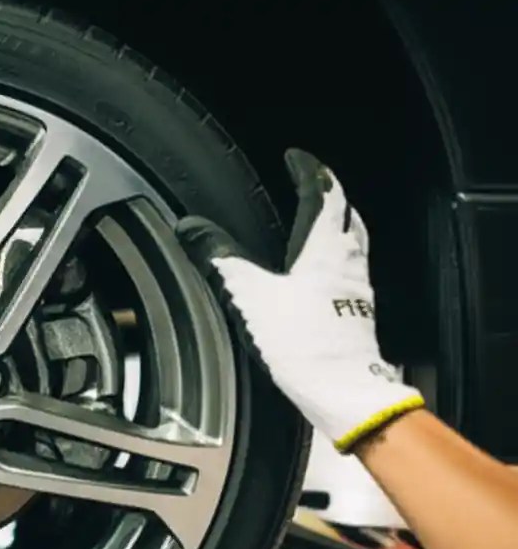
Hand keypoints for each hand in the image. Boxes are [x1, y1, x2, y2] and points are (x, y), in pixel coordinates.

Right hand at [176, 149, 423, 451]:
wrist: (343, 391)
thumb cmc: (304, 343)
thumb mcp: (249, 296)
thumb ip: (219, 259)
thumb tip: (190, 228)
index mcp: (325, 246)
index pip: (322, 191)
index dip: (307, 170)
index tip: (294, 158)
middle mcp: (348, 260)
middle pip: (346, 213)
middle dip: (328, 193)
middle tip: (309, 185)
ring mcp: (357, 287)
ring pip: (353, 240)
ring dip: (336, 224)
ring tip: (315, 224)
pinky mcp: (357, 312)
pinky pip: (350, 270)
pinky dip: (336, 257)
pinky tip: (319, 275)